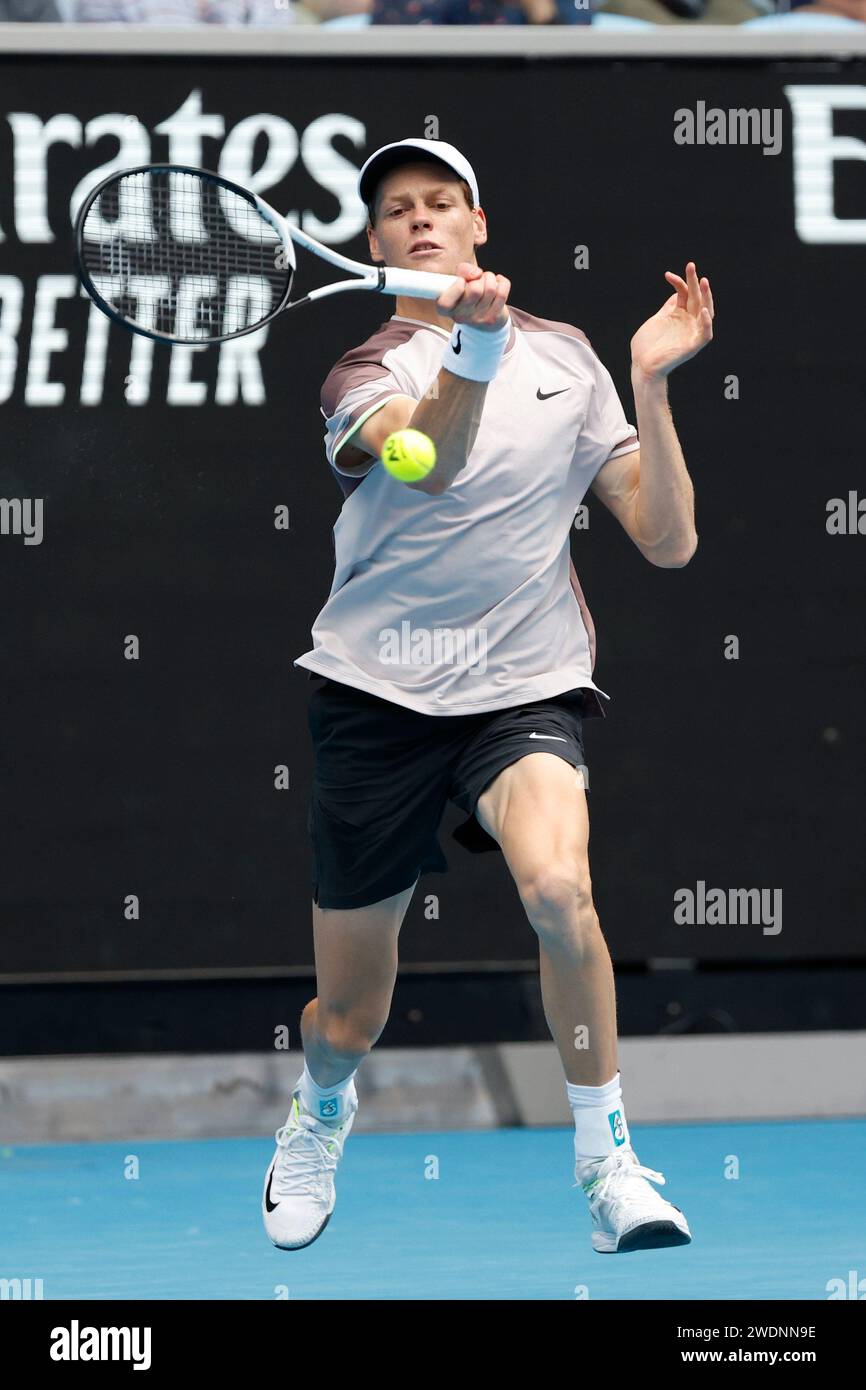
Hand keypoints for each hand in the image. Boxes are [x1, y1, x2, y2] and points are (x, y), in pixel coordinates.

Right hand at [437, 260, 510, 332]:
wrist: (483, 315)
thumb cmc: (467, 293)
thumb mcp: (459, 279)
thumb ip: (462, 270)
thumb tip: (476, 274)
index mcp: (446, 308)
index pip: (445, 302)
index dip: (457, 286)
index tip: (461, 281)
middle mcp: (460, 316)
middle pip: (475, 290)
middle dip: (478, 278)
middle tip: (477, 280)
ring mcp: (477, 319)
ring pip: (490, 289)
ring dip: (490, 279)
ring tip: (486, 282)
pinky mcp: (492, 319)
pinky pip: (502, 292)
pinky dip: (502, 282)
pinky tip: (498, 284)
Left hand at [630, 262, 713, 382]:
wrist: (642, 366)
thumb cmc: (645, 346)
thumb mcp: (657, 320)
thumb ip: (668, 308)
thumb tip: (677, 292)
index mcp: (678, 315)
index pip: (685, 294)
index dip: (679, 282)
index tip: (667, 275)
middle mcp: (687, 322)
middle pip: (696, 298)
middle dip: (694, 282)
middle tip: (691, 266)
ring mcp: (691, 333)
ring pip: (706, 312)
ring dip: (706, 297)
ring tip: (703, 282)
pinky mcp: (692, 346)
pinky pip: (705, 334)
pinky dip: (706, 323)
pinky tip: (701, 311)